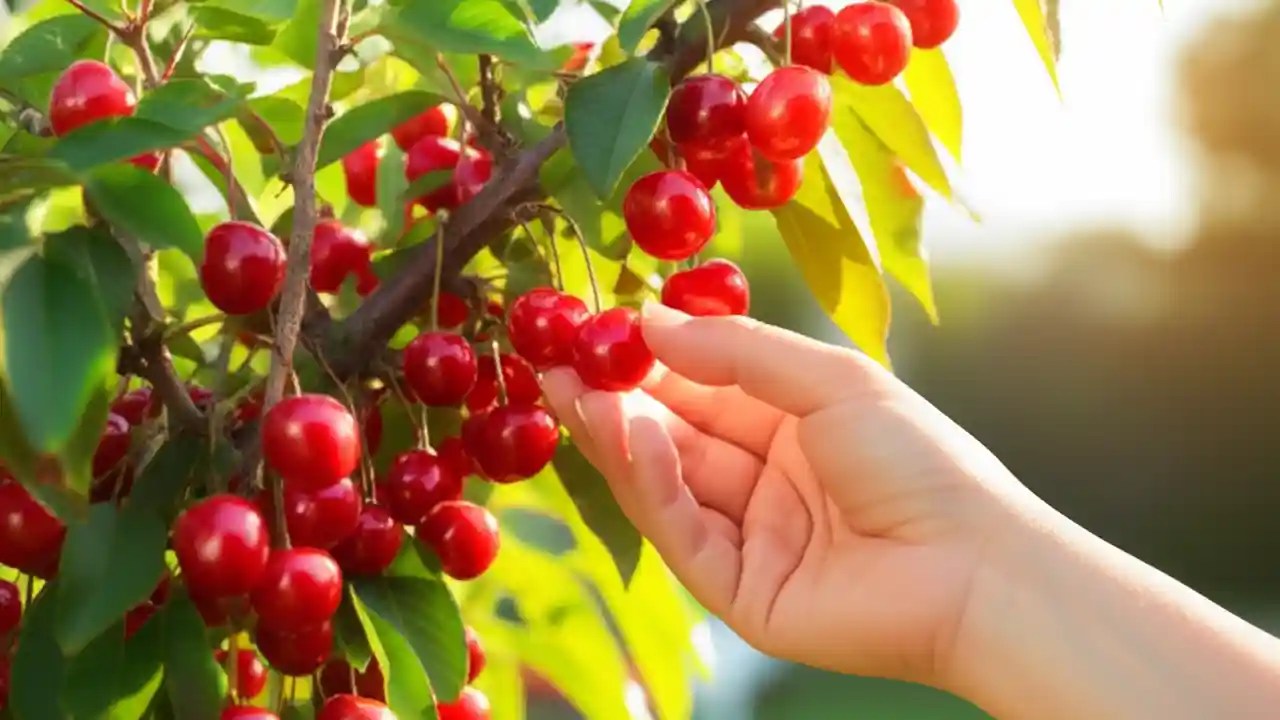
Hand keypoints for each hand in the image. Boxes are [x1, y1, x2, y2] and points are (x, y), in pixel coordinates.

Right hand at [542, 303, 1037, 685]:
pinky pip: (682, 533)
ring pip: (666, 485)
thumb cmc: (920, 461)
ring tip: (573, 388)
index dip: (648, 362)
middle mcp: (764, 483)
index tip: (594, 330)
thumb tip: (651, 319)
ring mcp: (750, 540)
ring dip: (619, 436)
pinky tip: (630, 434)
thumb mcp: (830, 381)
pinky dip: (652, 484)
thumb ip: (738, 351)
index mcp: (792, 429)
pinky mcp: (739, 593)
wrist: (974, 568)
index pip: (702, 390)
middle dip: (615, 399)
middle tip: (555, 360)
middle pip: (673, 438)